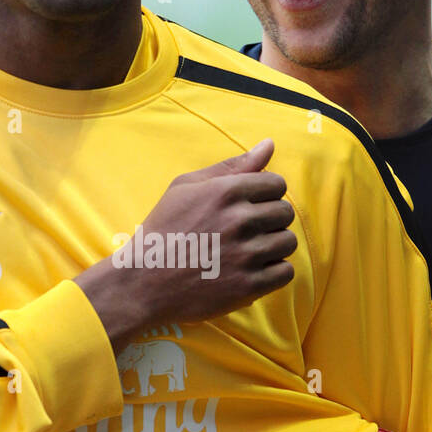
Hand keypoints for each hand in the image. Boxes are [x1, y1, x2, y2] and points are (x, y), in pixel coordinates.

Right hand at [74, 139, 296, 350]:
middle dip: (270, 220)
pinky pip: (285, 272)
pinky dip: (273, 273)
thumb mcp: (186, 187)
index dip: (265, 195)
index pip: (276, 184)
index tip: (249, 207)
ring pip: (288, 242)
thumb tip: (269, 144)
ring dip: (273, 246)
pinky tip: (252, 271)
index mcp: (225, 192)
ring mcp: (245, 255)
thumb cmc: (164, 230)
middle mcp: (239, 221)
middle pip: (285, 213)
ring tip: (248, 251)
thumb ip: (232, 165)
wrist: (143, 284)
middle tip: (246, 231)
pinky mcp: (248, 286)